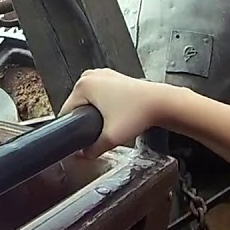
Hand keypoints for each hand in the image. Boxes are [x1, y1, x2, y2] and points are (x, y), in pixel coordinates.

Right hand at [58, 68, 180, 157]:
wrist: (162, 103)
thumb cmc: (139, 113)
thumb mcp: (111, 138)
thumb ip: (92, 150)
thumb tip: (81, 155)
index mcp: (83, 85)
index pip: (67, 111)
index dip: (73, 128)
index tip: (83, 137)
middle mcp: (90, 76)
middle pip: (77, 105)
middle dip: (85, 119)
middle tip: (101, 130)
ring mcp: (102, 74)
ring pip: (88, 100)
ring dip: (94, 112)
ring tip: (109, 122)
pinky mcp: (112, 77)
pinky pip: (99, 94)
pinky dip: (104, 104)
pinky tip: (114, 114)